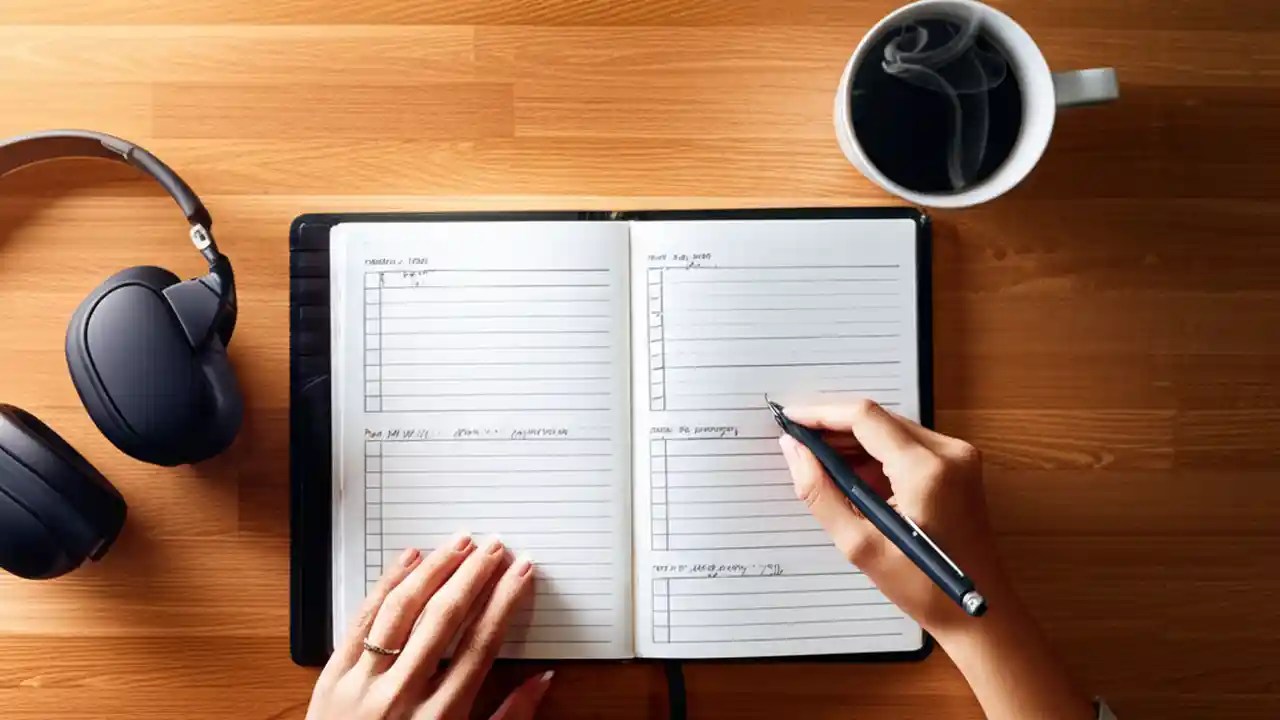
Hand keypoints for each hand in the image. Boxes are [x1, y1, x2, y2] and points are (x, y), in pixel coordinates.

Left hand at [307, 534, 552, 719]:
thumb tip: (542, 681)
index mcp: (440, 718)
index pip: (480, 645)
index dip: (504, 602)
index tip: (521, 572)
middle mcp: (402, 695)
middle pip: (444, 619)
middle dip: (474, 576)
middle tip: (495, 547)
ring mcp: (363, 683)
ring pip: (402, 610)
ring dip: (434, 569)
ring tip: (459, 543)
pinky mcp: (332, 675)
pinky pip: (362, 619)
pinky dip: (386, 584)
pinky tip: (408, 559)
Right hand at [780, 401, 1095, 719]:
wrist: (980, 612)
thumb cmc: (925, 588)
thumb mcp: (860, 545)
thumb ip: (821, 492)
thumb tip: (794, 451)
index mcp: (926, 470)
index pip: (864, 417)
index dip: (822, 413)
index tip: (791, 419)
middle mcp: (949, 453)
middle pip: (878, 418)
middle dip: (834, 427)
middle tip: (798, 444)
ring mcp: (959, 457)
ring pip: (891, 429)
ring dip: (854, 441)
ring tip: (820, 463)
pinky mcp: (960, 466)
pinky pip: (908, 444)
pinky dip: (876, 454)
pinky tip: (854, 477)